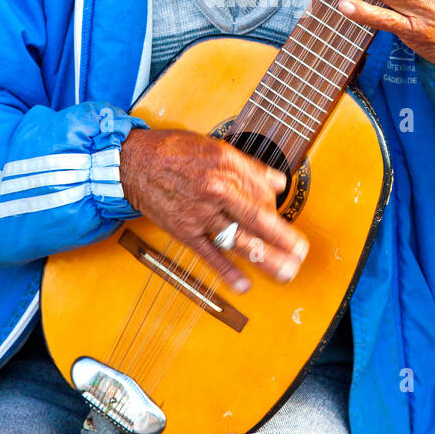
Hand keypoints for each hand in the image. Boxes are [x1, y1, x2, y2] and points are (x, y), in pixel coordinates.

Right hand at [118, 127, 308, 294]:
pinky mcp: (185, 232)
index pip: (262, 192)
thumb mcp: (215, 147)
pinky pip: (210, 254)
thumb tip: (278, 182)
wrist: (133, 164)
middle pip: (257, 219)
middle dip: (283, 239)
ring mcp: (201, 215)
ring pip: (239, 240)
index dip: (276, 205)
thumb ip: (249, 167)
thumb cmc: (174, 152)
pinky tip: (244, 285)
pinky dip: (227, 272)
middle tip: (301, 253)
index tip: (283, 215)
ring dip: (265, 259)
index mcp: (226, 167)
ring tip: (286, 272)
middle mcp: (216, 191)